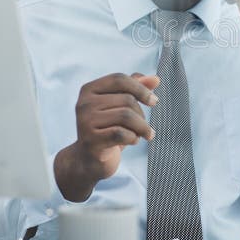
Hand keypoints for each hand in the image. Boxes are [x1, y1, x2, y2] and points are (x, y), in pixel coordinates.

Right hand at [54, 72, 158, 201]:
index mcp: (89, 90)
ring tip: (141, 134)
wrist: (89, 160)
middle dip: (141, 114)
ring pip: (126, 116)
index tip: (154, 101)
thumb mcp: (120, 106)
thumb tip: (155, 79)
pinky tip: (132, 141)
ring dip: (141, 127)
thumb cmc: (108, 128)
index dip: (141, 88)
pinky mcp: (91, 141)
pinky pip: (122, 134)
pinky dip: (133, 138)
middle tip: (143, 126)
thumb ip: (136, 88)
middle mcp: (84, 103)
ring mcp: (85, 122)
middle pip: (127, 99)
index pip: (120, 79)